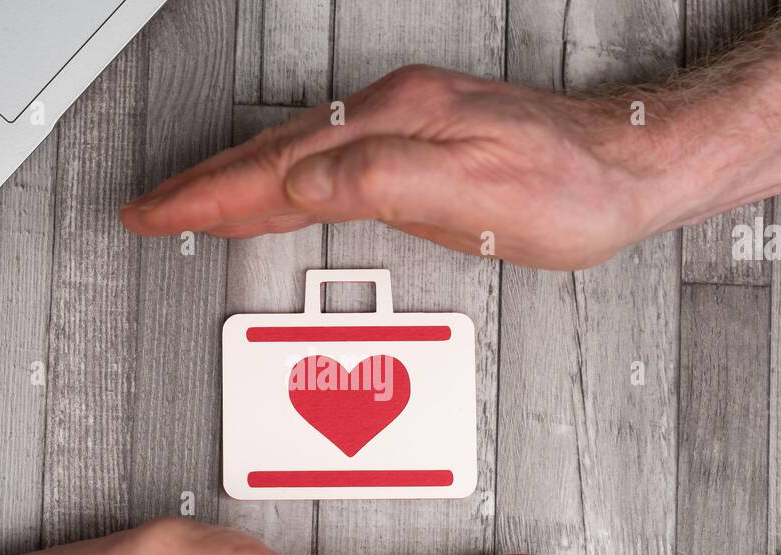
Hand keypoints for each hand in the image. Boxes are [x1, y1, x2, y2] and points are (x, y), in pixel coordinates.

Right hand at [119, 65, 672, 269]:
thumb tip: (307, 184)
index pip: (277, 168)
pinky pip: (326, 162)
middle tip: (150, 210)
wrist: (630, 168)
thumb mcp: (478, 196)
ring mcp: (403, 125)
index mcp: (395, 125)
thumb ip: (385, 184)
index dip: (210, 196)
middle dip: (202, 185)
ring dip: (233, 182)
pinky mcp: (418, 142)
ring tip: (190, 205)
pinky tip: (274, 195)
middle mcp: (393, 115)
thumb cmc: (571, 189)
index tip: (159, 213)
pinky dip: (283, 182)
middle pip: (270, 154)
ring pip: (292, 156)